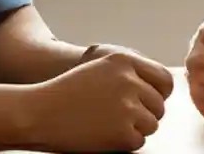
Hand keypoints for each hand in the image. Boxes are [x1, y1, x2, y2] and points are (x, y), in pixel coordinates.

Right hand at [27, 48, 173, 151]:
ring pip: (152, 124)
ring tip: (108, 124)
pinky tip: (103, 134)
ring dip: (135, 129)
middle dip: (145, 114)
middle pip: (159, 105)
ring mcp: (128, 106)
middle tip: (120, 118)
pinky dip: (124, 143)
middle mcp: (130, 80)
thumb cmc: (67, 92)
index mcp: (125, 60)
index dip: (159, 93)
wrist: (38, 112)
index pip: (164, 79)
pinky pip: (138, 141)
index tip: (147, 102)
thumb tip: (164, 87)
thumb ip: (130, 73)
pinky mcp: (123, 132)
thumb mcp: (100, 68)